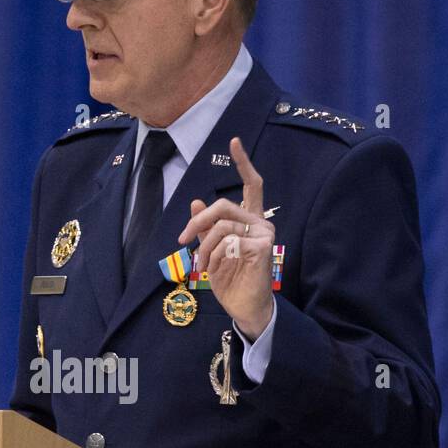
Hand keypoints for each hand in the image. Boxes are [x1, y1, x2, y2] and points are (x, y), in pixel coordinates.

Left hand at [178, 136, 274, 338]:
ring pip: (221, 227)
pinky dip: (214, 257)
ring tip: (201, 265)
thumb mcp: (212, 250)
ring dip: (204, 248)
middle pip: (223, 205)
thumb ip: (206, 227)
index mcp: (250, 219)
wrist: (245, 307)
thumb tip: (195, 200)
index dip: (243, 162)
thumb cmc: (231, 279)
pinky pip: (227, 243)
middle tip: (183, 239)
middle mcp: (260, 223)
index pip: (252, 185)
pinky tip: (216, 270)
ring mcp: (264, 234)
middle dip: (198, 221)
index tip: (234, 140)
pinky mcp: (262, 248)